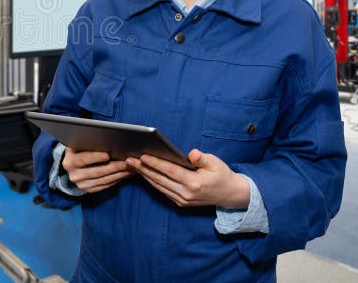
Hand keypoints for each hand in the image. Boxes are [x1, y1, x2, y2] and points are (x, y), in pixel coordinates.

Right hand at [62, 147, 134, 192]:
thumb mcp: (78, 144)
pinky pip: (106, 185)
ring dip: (119, 174)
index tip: (108, 154)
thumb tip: (104, 138)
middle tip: (127, 162)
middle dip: (114, 167)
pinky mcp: (90, 190)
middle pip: (97, 172)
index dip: (95, 157)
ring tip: (131, 167)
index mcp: (70, 162)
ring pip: (104, 180)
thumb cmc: (79, 150)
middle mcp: (74, 175)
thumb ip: (87, 142)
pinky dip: (117, 179)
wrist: (73, 165)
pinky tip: (126, 173)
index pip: (83, 159)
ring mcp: (82, 185)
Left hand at [124, 149, 249, 208]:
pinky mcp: (180, 202)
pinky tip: (143, 173)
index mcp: (194, 183)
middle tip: (128, 159)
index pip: (170, 171)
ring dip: (144, 175)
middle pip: (160, 179)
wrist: (229, 195)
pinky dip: (152, 181)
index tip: (142, 156)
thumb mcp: (215, 163)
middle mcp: (186, 194)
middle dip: (143, 168)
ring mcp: (182, 200)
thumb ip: (202, 159)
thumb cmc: (221, 175)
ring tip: (131, 164)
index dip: (155, 163)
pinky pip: (162, 190)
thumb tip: (191, 154)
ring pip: (158, 186)